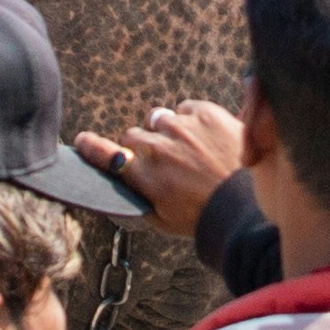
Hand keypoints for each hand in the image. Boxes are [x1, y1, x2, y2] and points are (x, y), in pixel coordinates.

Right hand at [72, 100, 245, 232]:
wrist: (248, 205)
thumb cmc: (205, 217)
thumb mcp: (162, 220)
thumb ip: (137, 200)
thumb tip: (123, 186)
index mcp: (144, 176)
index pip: (105, 154)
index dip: (90, 147)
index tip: (81, 141)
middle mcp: (158, 147)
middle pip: (133, 135)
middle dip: (143, 147)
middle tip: (164, 161)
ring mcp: (182, 127)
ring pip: (159, 119)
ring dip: (167, 132)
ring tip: (190, 150)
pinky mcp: (206, 112)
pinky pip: (186, 108)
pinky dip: (191, 120)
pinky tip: (206, 139)